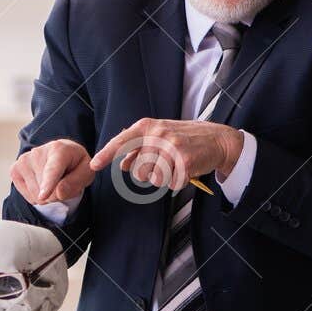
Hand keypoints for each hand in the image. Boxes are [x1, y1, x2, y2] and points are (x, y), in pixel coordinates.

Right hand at [11, 138, 93, 204]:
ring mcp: (23, 160)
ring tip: (52, 181)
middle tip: (63, 182)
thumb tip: (59, 192)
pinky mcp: (15, 170)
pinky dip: (37, 196)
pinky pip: (28, 196)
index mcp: (59, 149)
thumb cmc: (74, 163)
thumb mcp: (86, 172)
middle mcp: (37, 152)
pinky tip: (41, 183)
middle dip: (57, 194)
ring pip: (36, 195)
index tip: (43, 196)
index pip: (53, 170)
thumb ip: (77, 182)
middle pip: (46, 190)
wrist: (59, 154)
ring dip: (48, 196)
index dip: (48, 184)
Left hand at [91, 118, 244, 190]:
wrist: (217, 139)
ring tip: (174, 166)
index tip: (94, 165)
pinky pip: (172, 184)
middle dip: (148, 174)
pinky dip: (178, 182)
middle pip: (138, 171)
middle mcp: (158, 135)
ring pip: (154, 180)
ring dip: (163, 179)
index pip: (122, 141)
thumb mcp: (159, 136)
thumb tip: (123, 164)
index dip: (106, 154)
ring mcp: (172, 147)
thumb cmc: (184, 138)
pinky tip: (186, 169)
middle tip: (163, 165)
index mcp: (148, 126)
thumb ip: (139, 148)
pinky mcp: (185, 161)